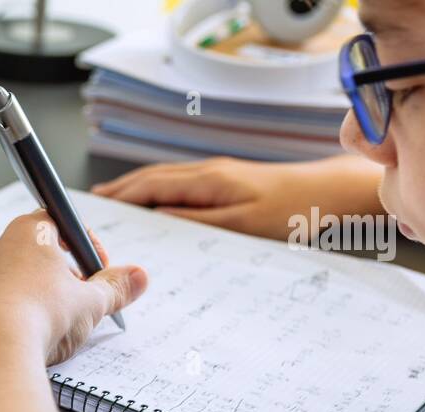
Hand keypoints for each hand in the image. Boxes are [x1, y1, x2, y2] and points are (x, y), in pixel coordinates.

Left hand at [0, 210, 147, 365]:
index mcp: (28, 232)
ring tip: (58, 326)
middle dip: (67, 277)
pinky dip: (18, 316)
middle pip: (40, 255)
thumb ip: (115, 288)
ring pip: (19, 282)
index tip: (101, 270)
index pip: (63, 224)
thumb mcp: (90, 302)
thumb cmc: (41, 315)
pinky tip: (31, 338)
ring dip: (42, 298)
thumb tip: (138, 277)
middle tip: (84, 302)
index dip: (88, 248)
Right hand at [92, 155, 384, 240]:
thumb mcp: (241, 226)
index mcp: (208, 181)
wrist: (329, 192)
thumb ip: (196, 221)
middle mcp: (208, 171)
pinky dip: (158, 190)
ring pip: (165, 176)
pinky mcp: (227, 179)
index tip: (96, 207)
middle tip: (95, 205)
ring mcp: (217, 172)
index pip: (151, 186)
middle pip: (152, 177)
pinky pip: (181, 181)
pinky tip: (154, 201)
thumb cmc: (292, 212)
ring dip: (137, 188)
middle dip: (122, 190)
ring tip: (114, 201)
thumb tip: (157, 219)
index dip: (121, 196)